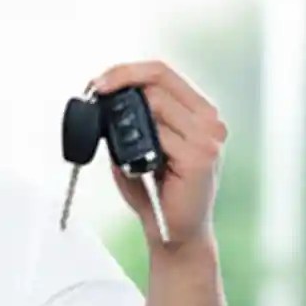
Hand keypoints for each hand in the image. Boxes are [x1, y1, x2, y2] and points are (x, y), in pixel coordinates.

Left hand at [88, 60, 228, 252]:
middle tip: (95, 96)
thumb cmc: (159, 194)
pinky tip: (142, 166)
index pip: (163, 73)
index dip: (128, 70)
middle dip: (120, 84)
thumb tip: (105, 98)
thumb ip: (132, 122)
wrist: (177, 235)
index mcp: (199, 114)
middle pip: (158, 81)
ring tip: (127, 150)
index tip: (100, 82)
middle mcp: (210, 121)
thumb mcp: (143, 148)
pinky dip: (138, 147)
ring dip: (129, 123)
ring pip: (156, 104)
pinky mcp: (200, 155)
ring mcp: (208, 137)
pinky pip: (157, 134)